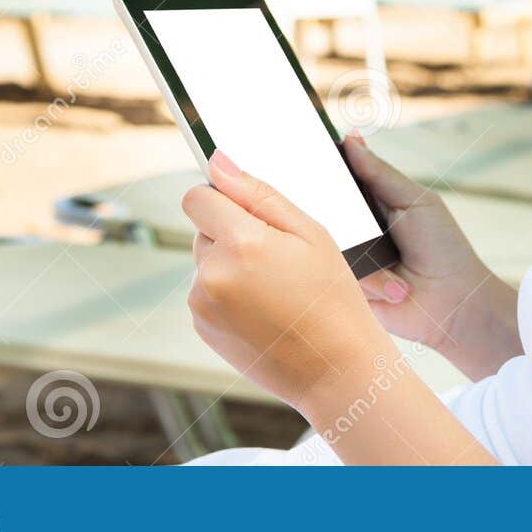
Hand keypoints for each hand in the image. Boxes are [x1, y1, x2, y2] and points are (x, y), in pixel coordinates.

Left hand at [183, 150, 391, 412]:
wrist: (335, 369)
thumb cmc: (332, 297)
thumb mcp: (310, 234)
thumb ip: (258, 194)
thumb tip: (217, 162)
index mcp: (241, 243)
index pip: (197, 198)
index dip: (222, 198)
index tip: (247, 212)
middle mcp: (212, 273)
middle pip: (205, 230)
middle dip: (234, 235)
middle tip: (280, 259)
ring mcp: (203, 304)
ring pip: (208, 262)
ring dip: (232, 266)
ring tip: (276, 290)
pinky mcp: (202, 327)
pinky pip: (208, 292)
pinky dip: (229, 295)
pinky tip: (265, 310)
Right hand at [343, 135, 519, 375]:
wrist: (455, 303)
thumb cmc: (443, 247)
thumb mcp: (415, 200)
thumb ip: (379, 173)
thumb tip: (351, 138)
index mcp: (372, 203)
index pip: (338, 180)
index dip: (323, 169)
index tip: (311, 155)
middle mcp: (355, 230)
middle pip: (323, 210)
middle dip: (331, 209)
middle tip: (358, 218)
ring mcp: (350, 259)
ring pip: (328, 242)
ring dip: (360, 249)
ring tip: (395, 259)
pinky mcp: (347, 288)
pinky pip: (336, 275)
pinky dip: (365, 277)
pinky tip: (392, 283)